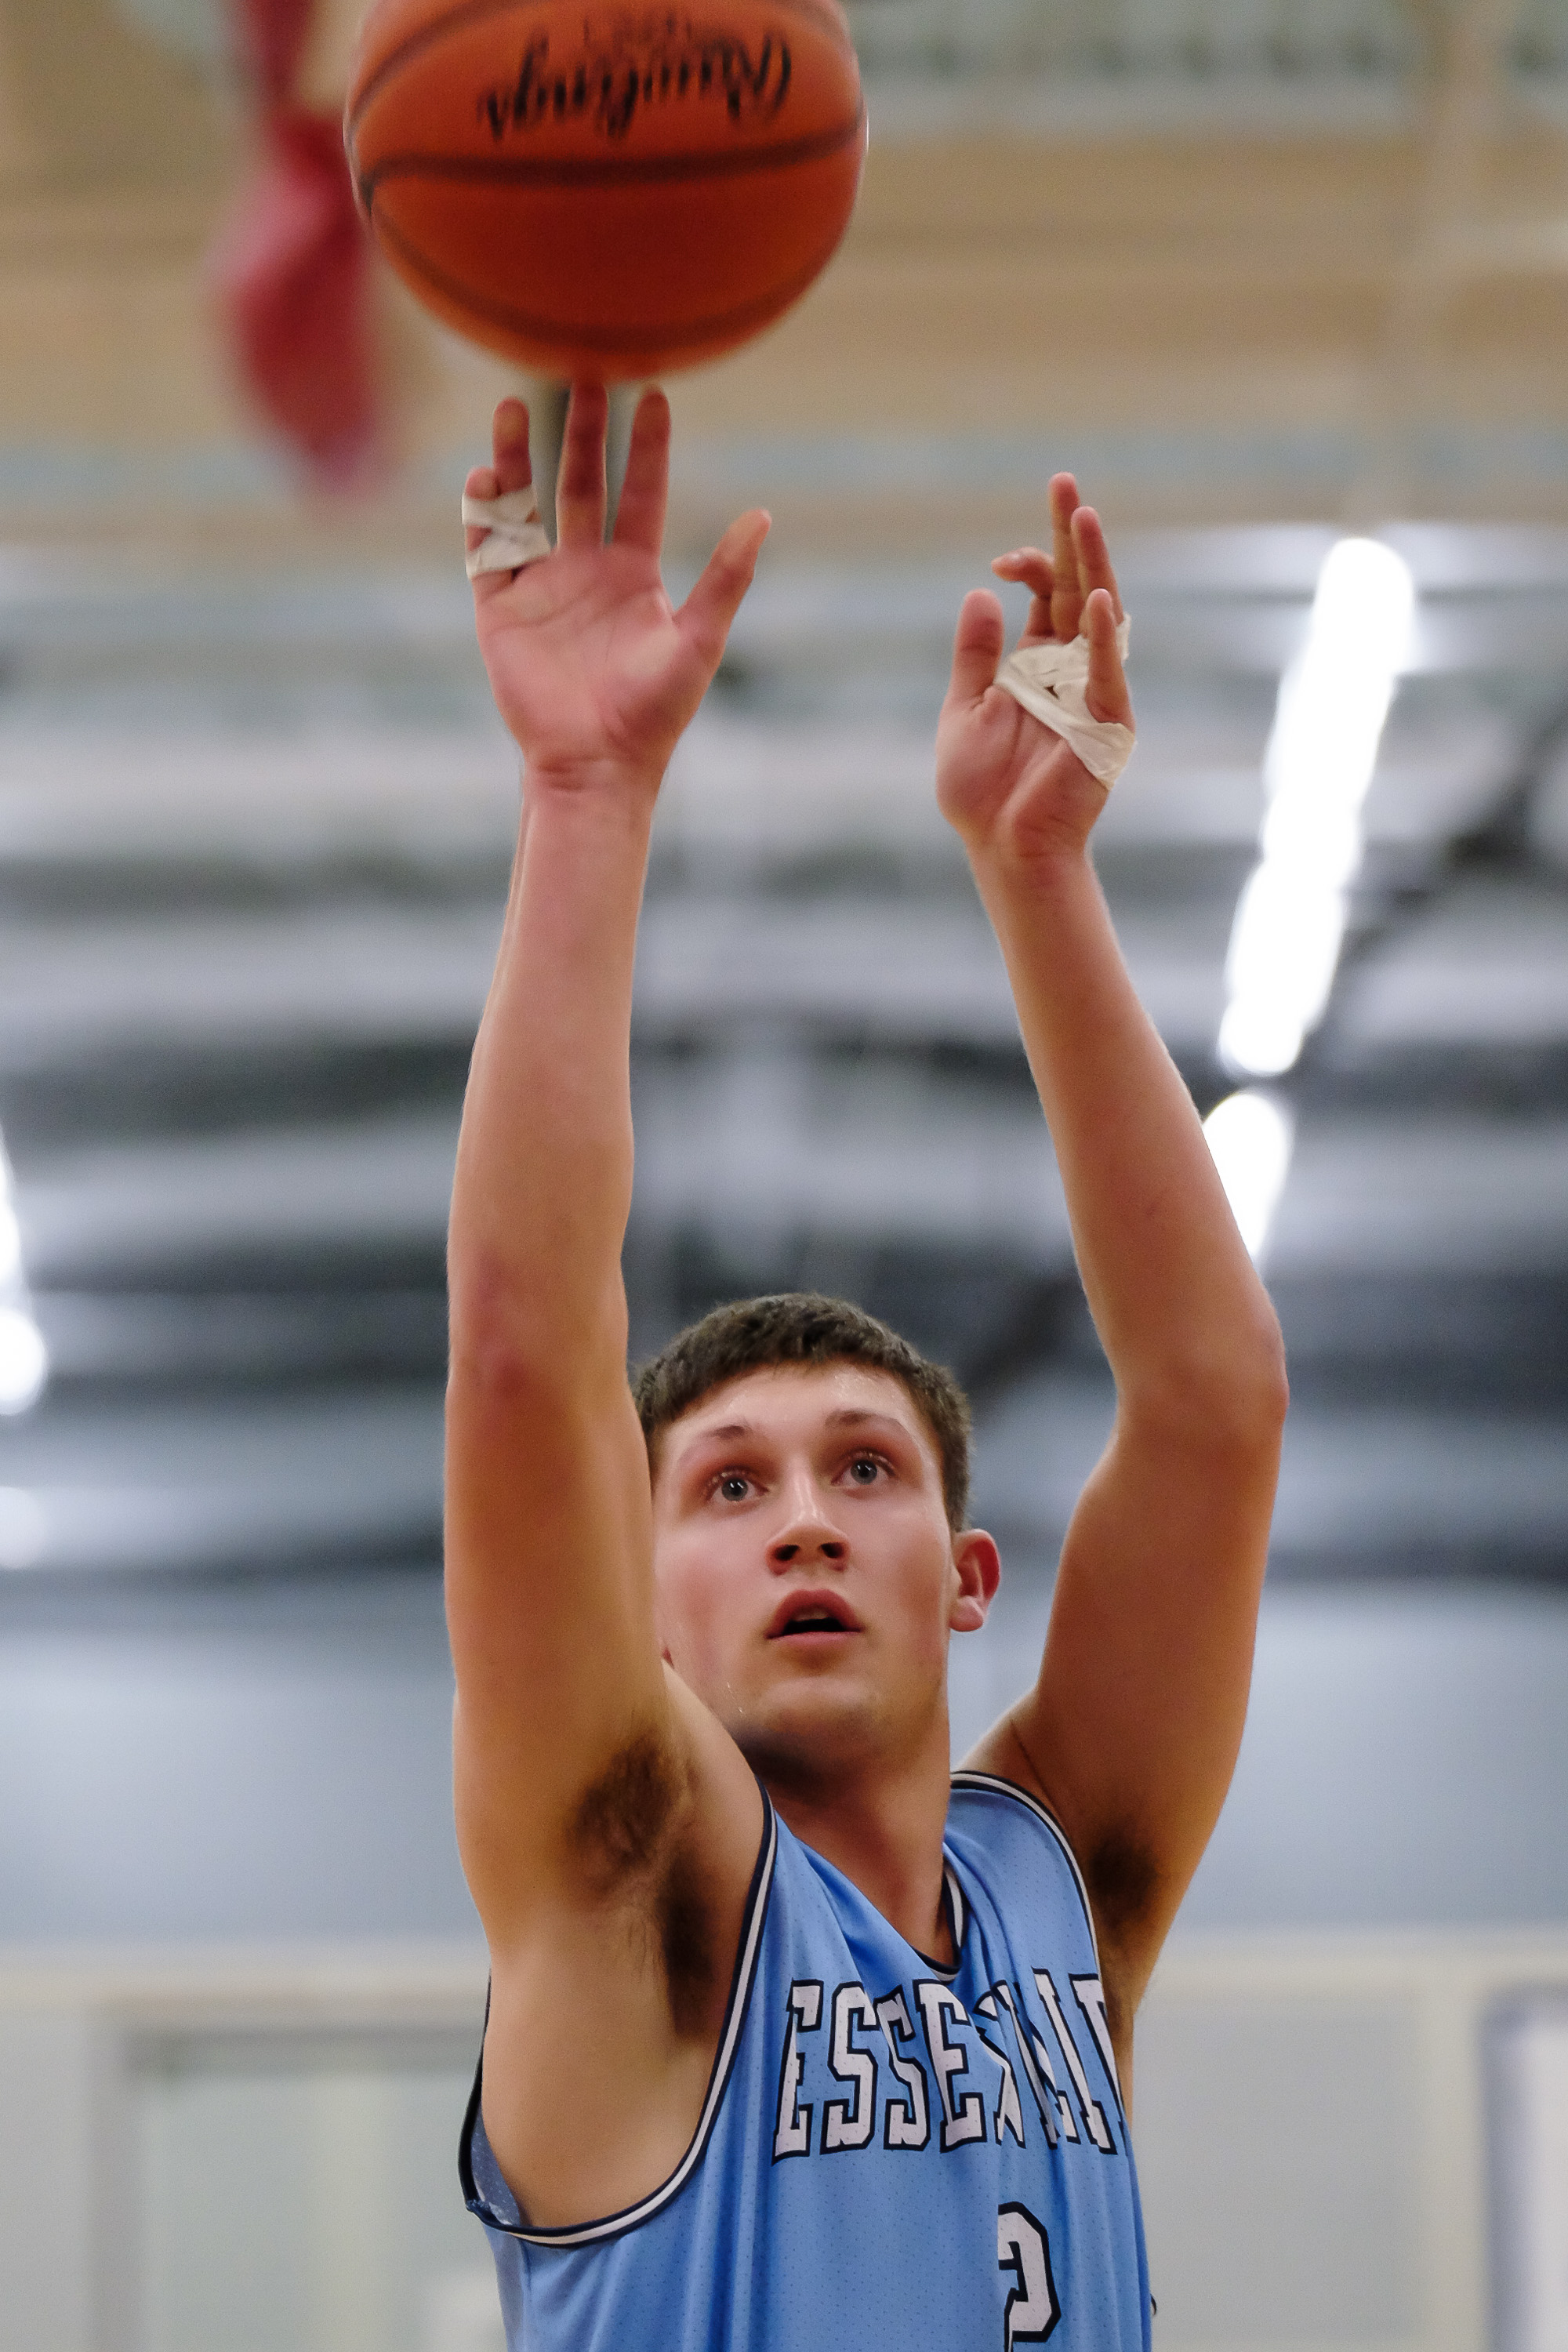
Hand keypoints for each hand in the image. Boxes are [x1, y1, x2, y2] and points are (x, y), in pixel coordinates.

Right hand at [465, 385, 769, 792]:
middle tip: (584, 366)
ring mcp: (540, 586)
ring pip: (525, 504)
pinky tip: (484, 472)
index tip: (654, 392)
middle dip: (580, 427)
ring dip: (518, 456)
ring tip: (512, 403)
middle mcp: (585, 569)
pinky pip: (485, 550)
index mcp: (633, 573)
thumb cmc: (653, 714)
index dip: (645, 445)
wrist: (596, 765)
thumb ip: (725, 578)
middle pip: (579, 481)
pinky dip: (482, 511)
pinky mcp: (500, 611)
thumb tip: (764, 517)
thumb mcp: (698, 641)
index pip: (638, 491)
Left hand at [935, 473, 1131, 870]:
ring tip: (1083, 517)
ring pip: (1100, 616)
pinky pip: (1107, 672)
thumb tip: (980, 593)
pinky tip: (1091, 599)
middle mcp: (1071, 670)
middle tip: (1063, 483)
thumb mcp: (965, 711)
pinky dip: (1100, 637)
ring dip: (1093, 567)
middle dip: (1070, 538)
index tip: (1000, 558)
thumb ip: (974, 655)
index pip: (1043, 595)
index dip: (1028, 564)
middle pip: (1076, 588)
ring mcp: (1093, 692)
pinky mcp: (1107, 724)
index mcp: (1036, 664)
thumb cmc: (982, 793)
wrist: (1003, 848)